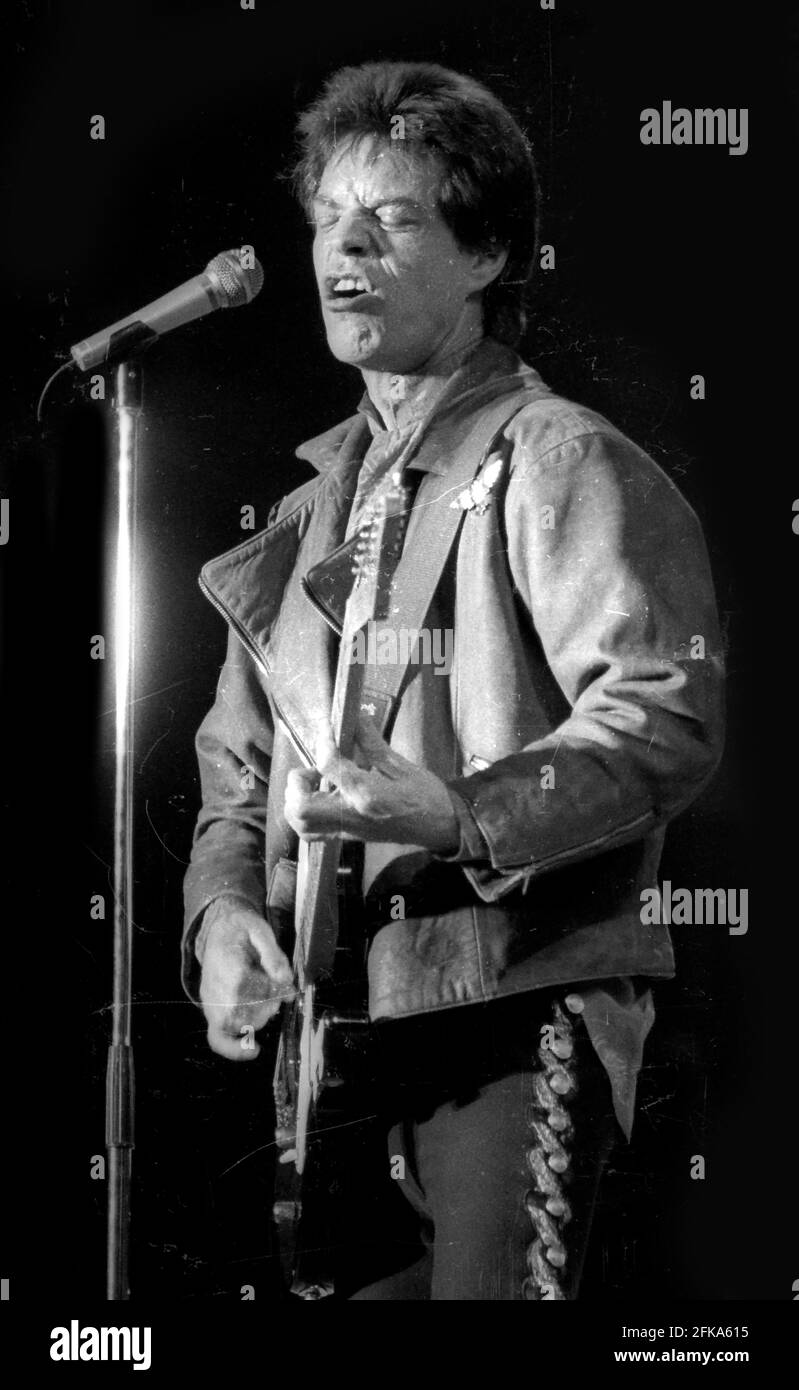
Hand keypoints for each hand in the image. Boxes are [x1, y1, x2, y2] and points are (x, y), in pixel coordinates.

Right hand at [199, 897, 294, 1060]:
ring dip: (260, 1016)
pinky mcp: (212, 1013)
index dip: (271, 989)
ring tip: (268, 997)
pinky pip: (217, 1039)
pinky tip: (255, 1049)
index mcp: (226, 963)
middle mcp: (215, 987)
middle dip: (269, 1003)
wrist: (217, 930)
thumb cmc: (241, 929)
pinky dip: (235, 1048)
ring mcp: (211, 1003)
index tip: (285, 984)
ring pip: (238, 1026)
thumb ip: (274, 955)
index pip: (247, 986)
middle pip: (245, 1010)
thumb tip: (287, 981)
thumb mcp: (260, 930)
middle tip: (279, 988)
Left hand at [284, 716, 459, 852]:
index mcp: (367, 793)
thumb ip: (370, 740)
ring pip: (302, 824)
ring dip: (297, 800)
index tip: (328, 731)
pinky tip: (321, 796)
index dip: (323, 742)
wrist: (441, 827)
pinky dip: (305, 814)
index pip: (328, 765)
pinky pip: (313, 832)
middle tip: (312, 768)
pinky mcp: (348, 837)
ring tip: (314, 783)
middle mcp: (352, 815)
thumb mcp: (400, 763)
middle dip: (297, 783)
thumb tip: (354, 715)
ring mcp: (348, 830)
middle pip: (301, 807)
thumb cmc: (425, 794)